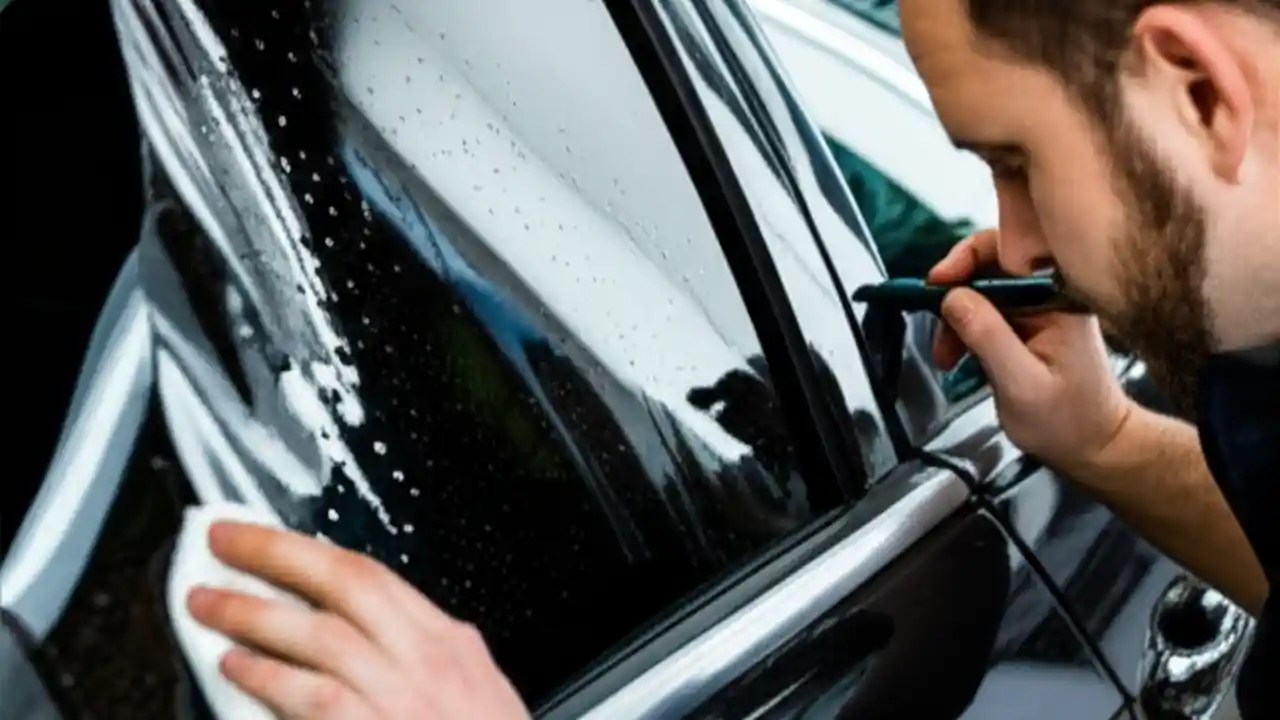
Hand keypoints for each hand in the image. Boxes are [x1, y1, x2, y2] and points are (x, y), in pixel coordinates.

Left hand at [187, 522, 528, 719]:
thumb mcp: (473, 686)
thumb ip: (421, 652)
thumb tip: (365, 625)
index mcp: (448, 643)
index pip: (373, 575)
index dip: (310, 549)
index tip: (265, 537)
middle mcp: (425, 663)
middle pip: (344, 585)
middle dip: (276, 554)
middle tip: (222, 538)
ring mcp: (398, 701)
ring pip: (319, 637)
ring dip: (253, 616)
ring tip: (207, 604)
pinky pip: (309, 699)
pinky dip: (267, 679)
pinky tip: (235, 668)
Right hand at [929, 230, 1133, 474]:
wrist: (1094, 446)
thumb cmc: (1067, 420)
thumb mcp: (1021, 382)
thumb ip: (988, 336)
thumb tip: (951, 296)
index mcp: (1057, 297)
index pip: (1006, 251)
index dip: (964, 259)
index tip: (934, 285)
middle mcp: (1048, 294)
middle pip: (988, 268)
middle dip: (953, 296)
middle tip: (936, 330)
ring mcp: (1038, 309)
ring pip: (981, 292)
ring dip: (954, 319)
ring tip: (945, 357)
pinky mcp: (1026, 325)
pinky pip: (986, 311)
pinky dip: (964, 330)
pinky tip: (957, 356)